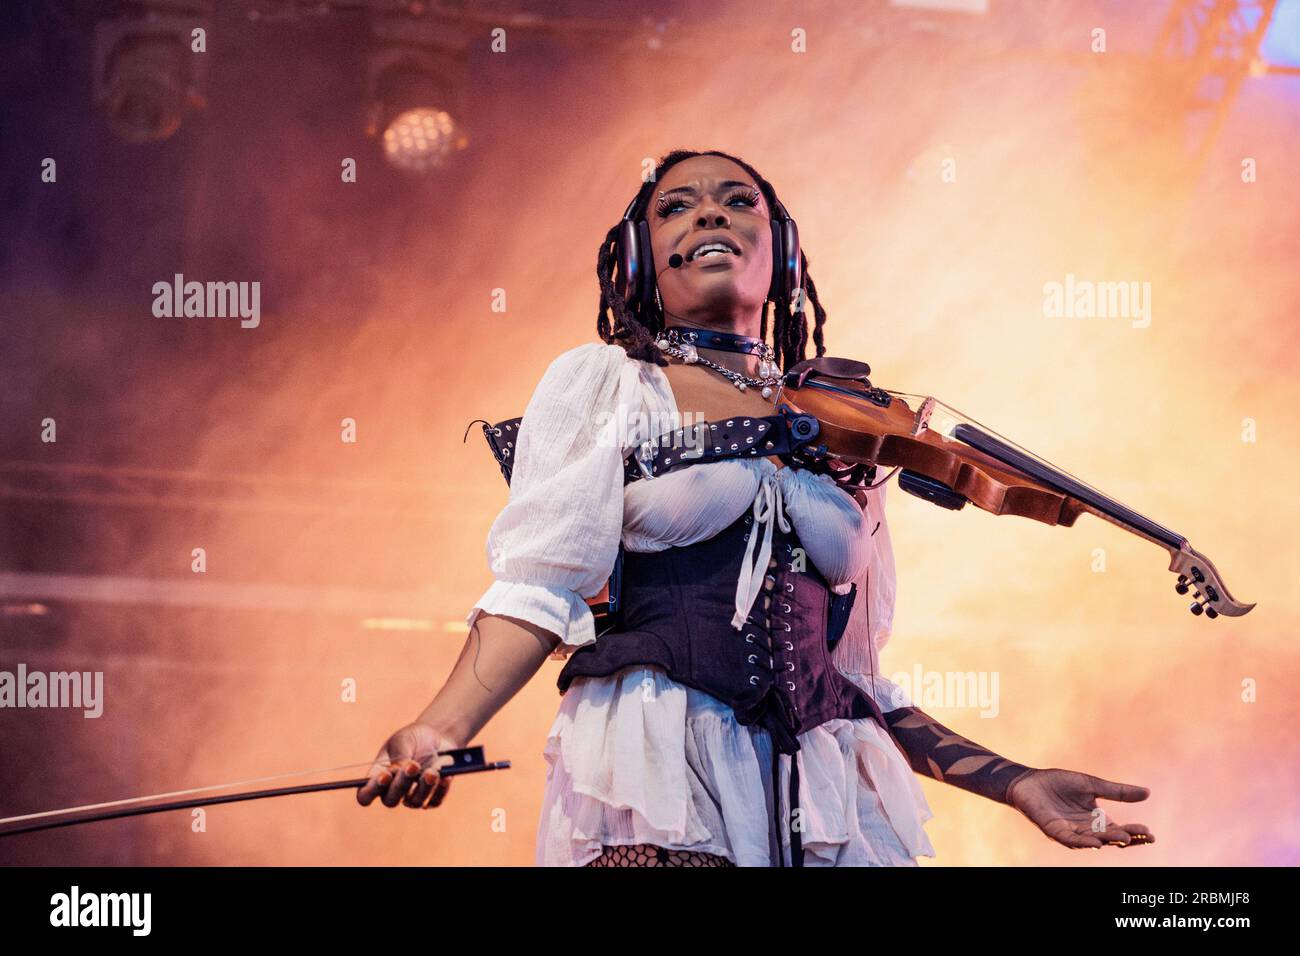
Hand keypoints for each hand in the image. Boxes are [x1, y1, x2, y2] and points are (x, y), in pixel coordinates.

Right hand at [356, 722, 460, 809]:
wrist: (439, 736)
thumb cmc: (414, 738)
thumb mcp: (403, 740)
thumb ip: (399, 756)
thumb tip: (399, 772)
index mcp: (378, 775)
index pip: (365, 795)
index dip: (371, 791)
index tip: (384, 777)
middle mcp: (393, 789)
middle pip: (390, 800)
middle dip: (401, 784)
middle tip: (413, 766)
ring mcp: (413, 795)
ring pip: (414, 802)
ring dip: (424, 787)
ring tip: (432, 771)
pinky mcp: (432, 796)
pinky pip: (435, 800)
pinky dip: (440, 789)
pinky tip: (445, 775)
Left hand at [1007, 768, 1155, 848]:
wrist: (1029, 781)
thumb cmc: (1059, 783)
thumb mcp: (1092, 785)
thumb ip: (1117, 792)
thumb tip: (1148, 793)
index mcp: (1097, 820)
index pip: (1120, 831)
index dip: (1135, 834)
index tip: (1150, 833)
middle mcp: (1087, 830)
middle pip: (1111, 839)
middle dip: (1128, 838)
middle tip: (1144, 835)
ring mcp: (1071, 832)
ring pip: (1094, 841)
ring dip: (1109, 840)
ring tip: (1125, 837)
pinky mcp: (1055, 831)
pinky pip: (1071, 840)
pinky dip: (1083, 843)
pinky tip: (1095, 843)